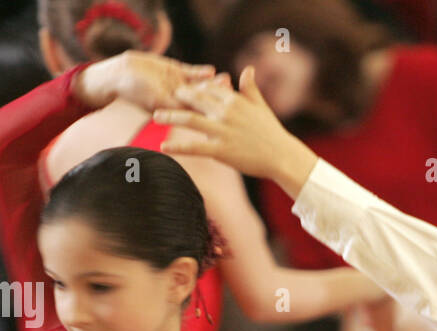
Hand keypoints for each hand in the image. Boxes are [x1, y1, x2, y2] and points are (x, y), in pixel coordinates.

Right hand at [74, 49, 215, 110]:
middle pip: (203, 99)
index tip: (224, 113)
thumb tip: (190, 115)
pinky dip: (201, 72)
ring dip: (212, 83)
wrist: (121, 74)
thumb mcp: (156, 101)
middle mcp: (180, 99)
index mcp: (176, 111)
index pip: (197, 113)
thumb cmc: (135, 91)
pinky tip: (211, 70)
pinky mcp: (176, 71)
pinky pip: (192, 72)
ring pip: (200, 85)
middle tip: (231, 95)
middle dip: (216, 96)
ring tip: (225, 79)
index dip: (210, 112)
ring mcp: (180, 84)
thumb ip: (174, 107)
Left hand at [156, 66, 318, 197]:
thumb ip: (250, 87)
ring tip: (154, 116)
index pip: (207, 88)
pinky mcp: (221, 150)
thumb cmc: (272, 133)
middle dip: (176, 98)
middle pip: (194, 100)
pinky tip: (163, 147)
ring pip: (189, 120)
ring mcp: (222, 131)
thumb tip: (248, 68)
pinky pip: (194, 147)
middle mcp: (226, 112)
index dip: (192, 87)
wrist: (281, 156)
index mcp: (234, 100)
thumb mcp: (261, 106)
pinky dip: (177, 146)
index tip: (181, 89)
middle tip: (159, 97)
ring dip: (169, 117)